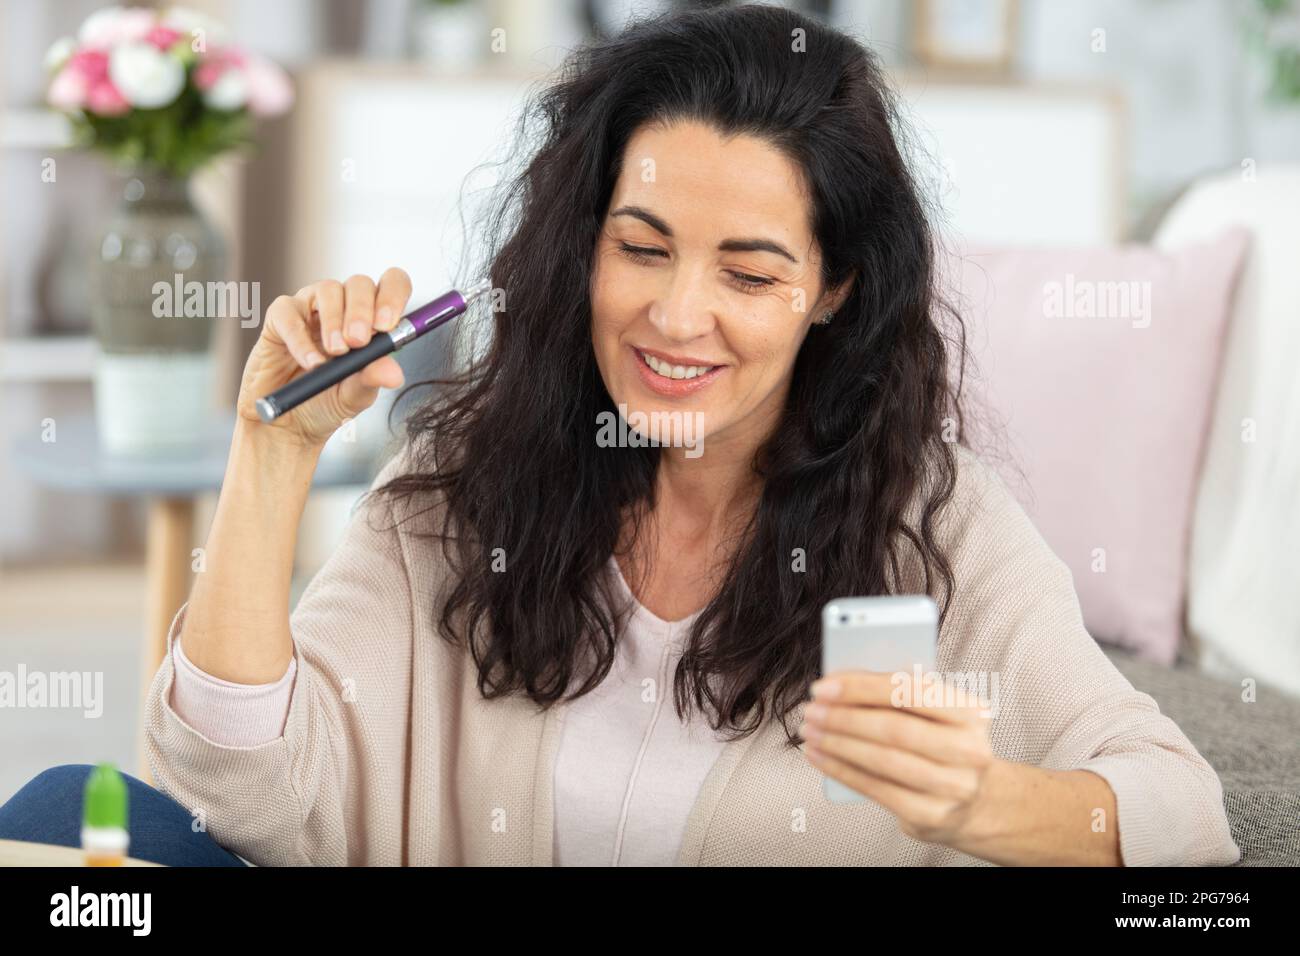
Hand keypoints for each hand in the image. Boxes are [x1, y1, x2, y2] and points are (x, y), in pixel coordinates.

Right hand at [237, 268, 411, 447]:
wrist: (289, 423)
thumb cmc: (327, 402)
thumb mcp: (356, 395)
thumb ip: (373, 379)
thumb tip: (394, 372)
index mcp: (371, 318)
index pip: (391, 285)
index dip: (393, 297)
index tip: (387, 325)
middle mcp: (343, 306)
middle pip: (360, 284)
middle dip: (362, 311)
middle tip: (359, 341)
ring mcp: (311, 308)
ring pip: (328, 289)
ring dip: (335, 320)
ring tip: (336, 353)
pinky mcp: (280, 317)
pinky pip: (290, 313)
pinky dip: (301, 339)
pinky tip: (311, 362)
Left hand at [800, 669, 995, 846]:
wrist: (975, 801)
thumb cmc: (942, 744)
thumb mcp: (935, 713)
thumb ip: (898, 694)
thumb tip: (840, 683)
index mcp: (971, 713)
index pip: (911, 690)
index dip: (862, 687)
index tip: (824, 686)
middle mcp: (969, 750)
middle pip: (894, 728)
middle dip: (844, 718)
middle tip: (811, 710)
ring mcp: (953, 786)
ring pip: (883, 760)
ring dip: (837, 744)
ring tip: (810, 732)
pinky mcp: (930, 815)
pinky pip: (876, 789)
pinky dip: (840, 770)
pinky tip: (819, 757)